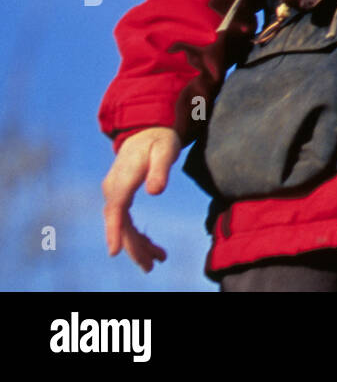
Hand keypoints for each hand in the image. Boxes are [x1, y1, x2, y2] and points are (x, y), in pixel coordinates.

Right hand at [102, 126, 180, 272]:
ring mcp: (114, 194)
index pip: (116, 208)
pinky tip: (152, 248)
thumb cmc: (159, 138)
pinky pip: (126, 222)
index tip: (114, 251)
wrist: (147, 128)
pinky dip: (137, 236)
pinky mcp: (120, 197)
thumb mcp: (165, 150)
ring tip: (157, 260)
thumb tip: (156, 192)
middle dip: (132, 247)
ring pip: (123, 226)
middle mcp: (113, 188)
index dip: (114, 230)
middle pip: (119, 223)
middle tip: (150, 266)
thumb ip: (161, 169)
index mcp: (123, 178)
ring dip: (137, 245)